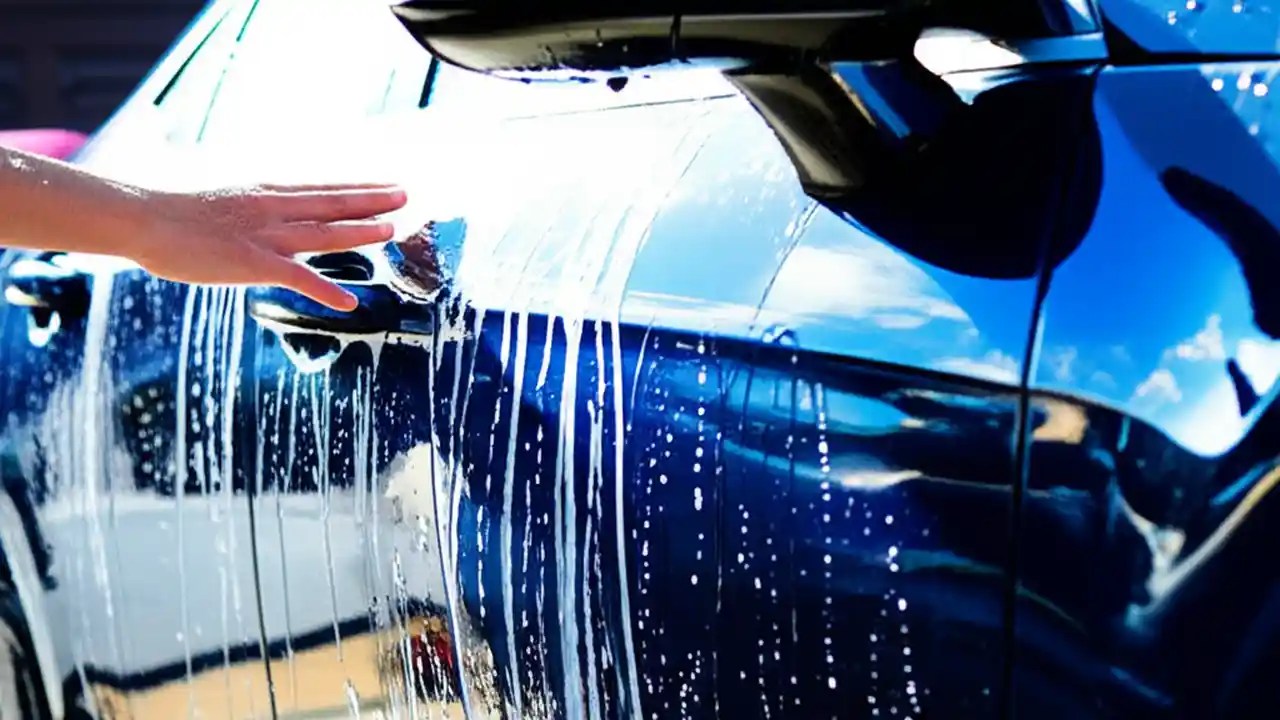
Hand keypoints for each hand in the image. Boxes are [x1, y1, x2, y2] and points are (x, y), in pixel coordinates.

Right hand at [125, 183, 407, 309]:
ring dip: (360, 232)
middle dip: (371, 200)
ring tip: (392, 229)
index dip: (357, 188)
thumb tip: (278, 219)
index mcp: (266, 195)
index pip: (322, 190)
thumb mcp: (228, 206)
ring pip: (323, 233)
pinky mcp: (253, 262)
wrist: (145, 220)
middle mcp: (273, 210)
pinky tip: (349, 302)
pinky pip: (298, 278)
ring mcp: (265, 236)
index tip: (386, 184)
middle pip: (331, 203)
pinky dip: (325, 290)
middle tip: (406, 194)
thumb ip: (257, 214)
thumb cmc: (179, 218)